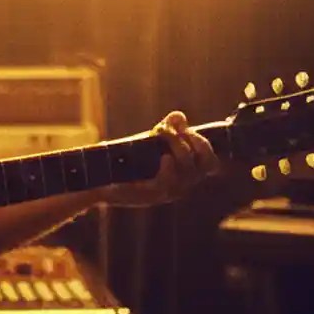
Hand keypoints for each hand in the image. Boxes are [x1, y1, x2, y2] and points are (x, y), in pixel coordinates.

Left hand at [101, 111, 220, 206]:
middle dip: (190, 142)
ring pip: (186, 172)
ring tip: (162, 133)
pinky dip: (169, 169)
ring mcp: (167, 192)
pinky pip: (167, 185)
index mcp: (185, 172)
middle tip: (168, 128)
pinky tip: (165, 157)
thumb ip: (169, 128)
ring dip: (178, 147)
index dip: (204, 146)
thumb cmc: (132, 160)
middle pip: (201, 165)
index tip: (187, 130)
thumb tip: (179, 117)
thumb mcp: (153, 140)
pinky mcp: (150, 197)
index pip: (210, 163)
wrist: (103, 178)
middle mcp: (181, 184)